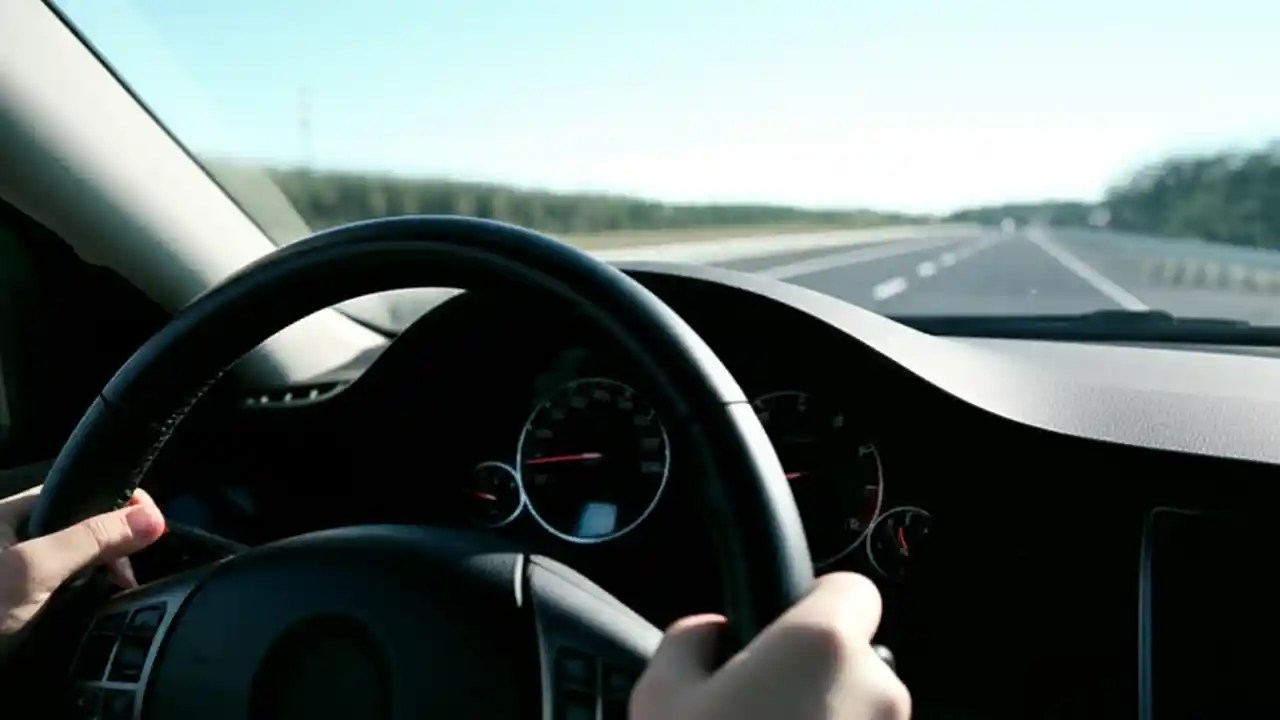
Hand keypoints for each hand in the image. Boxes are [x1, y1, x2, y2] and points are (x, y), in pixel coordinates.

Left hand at [0, 485, 165, 658]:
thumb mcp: (33, 569)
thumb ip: (90, 539)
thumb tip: (153, 518)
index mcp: (9, 514)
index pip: (80, 492)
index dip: (120, 504)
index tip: (150, 530)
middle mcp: (14, 540)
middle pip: (84, 529)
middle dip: (115, 548)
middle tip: (128, 578)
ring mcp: (19, 578)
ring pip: (80, 565)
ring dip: (104, 579)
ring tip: (118, 596)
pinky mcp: (23, 611)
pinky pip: (71, 596)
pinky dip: (89, 602)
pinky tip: (98, 612)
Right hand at [631, 572, 909, 719]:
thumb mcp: (660, 695)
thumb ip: (691, 639)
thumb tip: (709, 634)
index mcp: (822, 647)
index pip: (850, 587)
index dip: (812, 601)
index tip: (779, 627)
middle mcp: (879, 689)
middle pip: (852, 657)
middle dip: (810, 674)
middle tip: (755, 705)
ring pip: (859, 709)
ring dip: (825, 716)